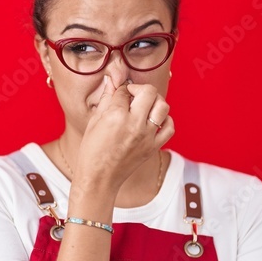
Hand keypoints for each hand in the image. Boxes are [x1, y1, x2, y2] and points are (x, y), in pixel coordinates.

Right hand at [77, 76, 174, 190]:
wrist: (99, 179)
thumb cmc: (91, 152)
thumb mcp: (94, 122)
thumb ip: (106, 100)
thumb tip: (112, 81)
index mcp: (115, 116)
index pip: (124, 91)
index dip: (120, 89)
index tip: (118, 93)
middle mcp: (134, 124)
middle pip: (148, 92)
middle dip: (140, 89)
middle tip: (133, 95)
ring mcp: (146, 136)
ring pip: (163, 106)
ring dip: (154, 101)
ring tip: (145, 106)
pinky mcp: (154, 147)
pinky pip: (170, 127)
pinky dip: (165, 120)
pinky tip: (155, 120)